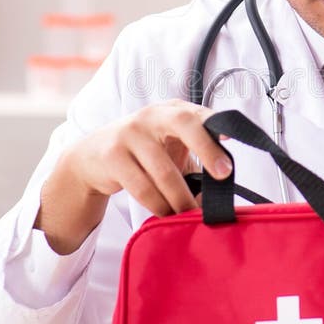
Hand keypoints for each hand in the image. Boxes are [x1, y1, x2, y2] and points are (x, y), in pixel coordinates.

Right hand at [35, 99, 231, 253]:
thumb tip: (221, 188)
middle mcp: (153, 115)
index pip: (199, 112)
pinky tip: (166, 213)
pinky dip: (158, 205)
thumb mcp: (170, 143)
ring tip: (190, 213)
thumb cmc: (144, 151)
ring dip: (181, 198)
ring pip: (164, 171)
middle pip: (183, 124)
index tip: (229, 139)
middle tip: (223, 175)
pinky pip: (142, 188)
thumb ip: (197, 154)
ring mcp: (130, 133)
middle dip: (206, 149)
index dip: (214, 123)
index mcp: (172, 110)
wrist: (93, 155)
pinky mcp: (113, 156)